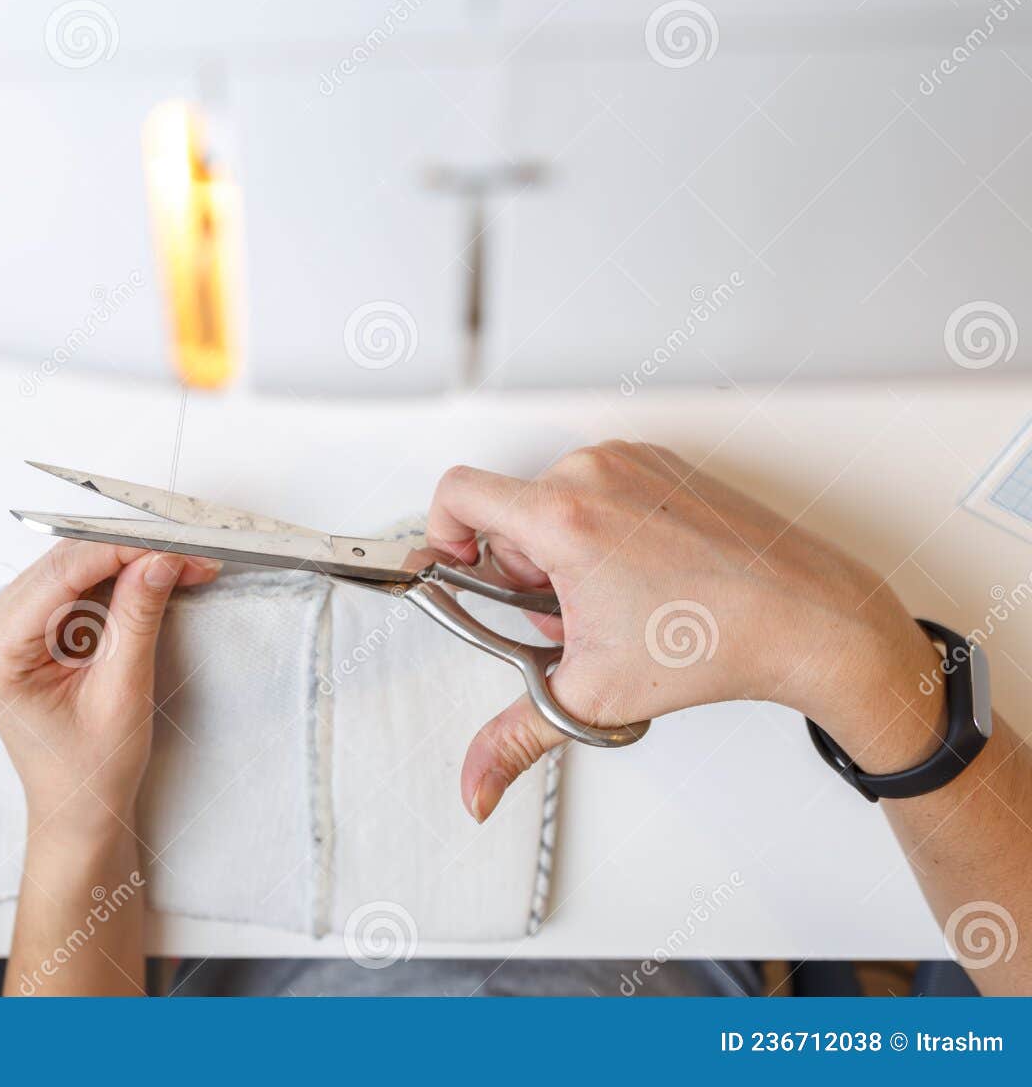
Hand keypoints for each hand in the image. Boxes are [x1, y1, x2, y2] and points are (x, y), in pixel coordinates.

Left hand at [0, 540, 220, 834]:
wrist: (76, 810)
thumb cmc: (89, 770)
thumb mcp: (121, 691)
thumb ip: (136, 617)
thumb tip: (160, 558)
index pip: (62, 573)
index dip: (123, 550)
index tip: (176, 544)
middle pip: (64, 564)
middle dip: (132, 555)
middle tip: (192, 556)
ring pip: (71, 569)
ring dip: (128, 565)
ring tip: (184, 569)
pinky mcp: (19, 627)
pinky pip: (69, 586)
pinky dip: (113, 581)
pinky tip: (153, 581)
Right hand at [430, 441, 943, 821]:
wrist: (808, 618)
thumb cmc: (718, 640)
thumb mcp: (593, 695)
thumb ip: (515, 740)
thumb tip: (476, 786)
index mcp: (563, 516)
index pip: (457, 493)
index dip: (442, 533)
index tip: (461, 571)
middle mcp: (593, 473)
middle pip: (508, 513)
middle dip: (522, 570)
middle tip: (567, 615)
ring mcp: (631, 462)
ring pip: (553, 502)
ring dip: (561, 553)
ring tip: (610, 601)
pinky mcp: (660, 464)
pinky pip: (597, 489)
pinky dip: (600, 530)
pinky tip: (638, 578)